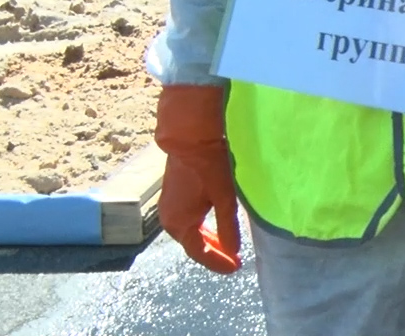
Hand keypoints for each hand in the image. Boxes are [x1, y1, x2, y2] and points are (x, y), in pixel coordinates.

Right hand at [154, 86, 241, 274]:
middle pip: (193, 244)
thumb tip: (233, 250)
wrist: (189, 137)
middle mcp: (169, 220)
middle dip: (214, 253)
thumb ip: (229, 227)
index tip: (236, 267)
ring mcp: (168, 207)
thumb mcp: (225, 198)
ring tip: (228, 246)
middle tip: (235, 260)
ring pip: (190, 232)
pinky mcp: (172, 195)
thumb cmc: (209, 167)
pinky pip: (188, 220)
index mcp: (179, 225)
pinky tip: (215, 225)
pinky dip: (202, 227)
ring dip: (209, 240)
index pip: (200, 252)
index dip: (218, 262)